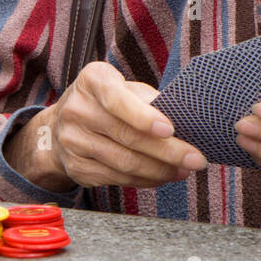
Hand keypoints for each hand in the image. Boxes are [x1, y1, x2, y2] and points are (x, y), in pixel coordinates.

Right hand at [39, 60, 206, 188]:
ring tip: (183, 170)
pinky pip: (117, 179)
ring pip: (124, 163)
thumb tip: (186, 122)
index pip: (117, 99)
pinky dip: (145, 180)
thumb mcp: (126, 88)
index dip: (143, 116)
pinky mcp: (76, 168)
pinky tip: (162, 176)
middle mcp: (77, 109)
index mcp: (92, 80)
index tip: (170, 130)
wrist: (65, 123)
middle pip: (127, 136)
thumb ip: (150, 100)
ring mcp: (72, 141)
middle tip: (196, 160)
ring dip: (160, 170)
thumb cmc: (108, 101)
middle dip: (168, 151)